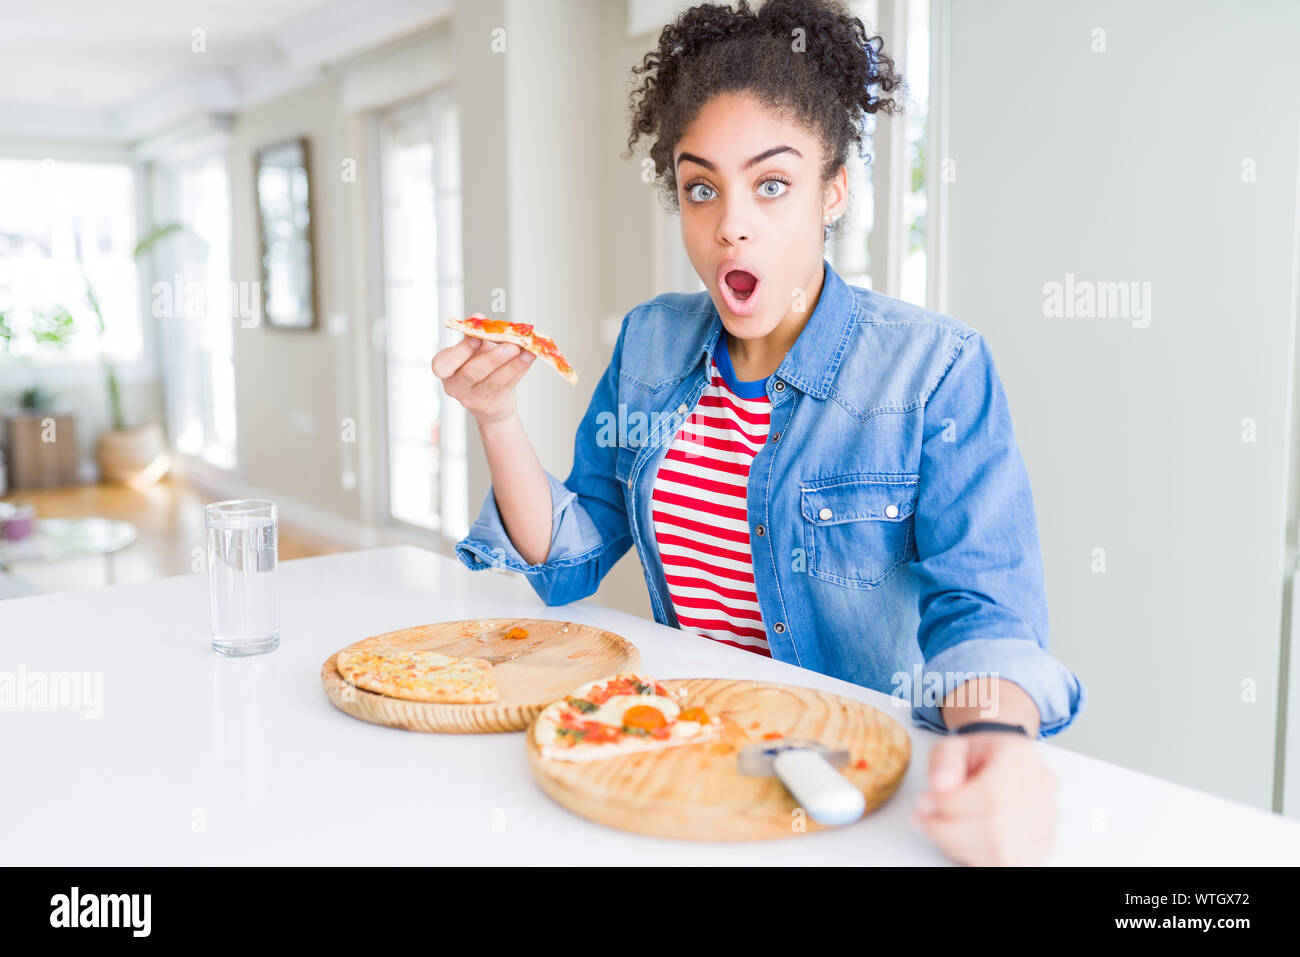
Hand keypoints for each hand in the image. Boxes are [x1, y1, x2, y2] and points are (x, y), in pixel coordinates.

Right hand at [432, 335, 536, 425]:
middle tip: (511, 345)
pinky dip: (520, 369)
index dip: (460, 351)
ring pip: (494, 381)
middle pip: (471, 373)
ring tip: (527, 350)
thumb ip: (475, 335)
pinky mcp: (493, 405)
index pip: (443, 364)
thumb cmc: (479, 367)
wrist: (490, 399)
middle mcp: (455, 386)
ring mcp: (473, 399)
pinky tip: (529, 357)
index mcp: (445, 370)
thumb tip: (479, 318)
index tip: (477, 337)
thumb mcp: (473, 350)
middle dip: (493, 358)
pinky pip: (508, 385)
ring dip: (513, 364)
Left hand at [912, 731, 1057, 865]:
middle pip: (996, 828)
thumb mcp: (954, 744)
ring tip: (937, 826)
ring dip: (957, 845)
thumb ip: (945, 759)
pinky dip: (973, 856)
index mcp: (1021, 758)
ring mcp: (1043, 822)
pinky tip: (958, 838)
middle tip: (924, 817)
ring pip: (1000, 852)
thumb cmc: (979, 755)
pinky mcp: (1038, 847)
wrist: (1002, 762)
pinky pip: (1002, 863)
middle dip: (948, 829)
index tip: (925, 802)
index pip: (991, 793)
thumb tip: (941, 783)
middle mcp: (1040, 791)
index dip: (952, 804)